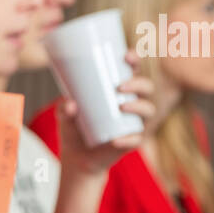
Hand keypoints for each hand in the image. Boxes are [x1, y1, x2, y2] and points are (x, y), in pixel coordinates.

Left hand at [56, 51, 155, 177]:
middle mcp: (132, 103)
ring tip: (122, 107)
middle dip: (138, 83)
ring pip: (148, 110)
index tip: (126, 56)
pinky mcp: (132, 141)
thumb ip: (64, 108)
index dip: (134, 60)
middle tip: (120, 87)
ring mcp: (134, 122)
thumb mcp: (65, 115)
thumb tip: (72, 104)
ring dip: (139, 106)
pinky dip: (128, 139)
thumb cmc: (74, 126)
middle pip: (147, 87)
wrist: (77, 157)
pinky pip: (136, 139)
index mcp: (119, 90)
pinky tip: (116, 140)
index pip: (133, 70)